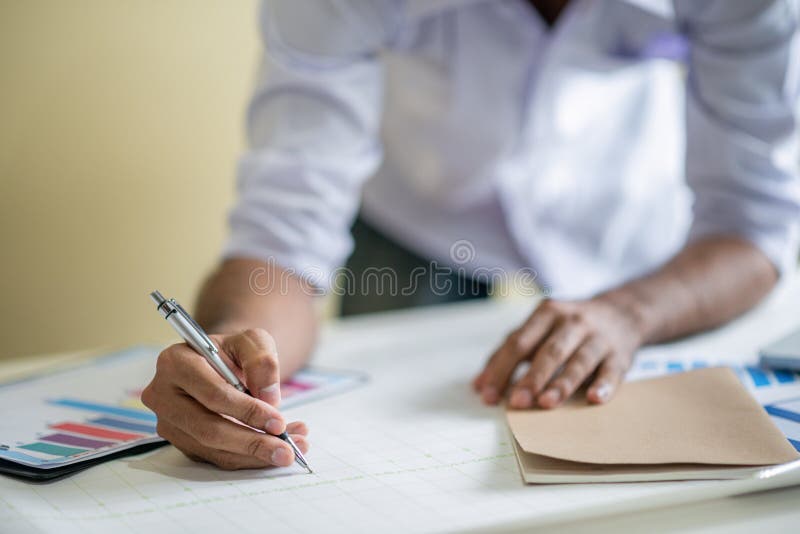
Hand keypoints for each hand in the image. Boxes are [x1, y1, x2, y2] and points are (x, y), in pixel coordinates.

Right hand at [141, 328, 308, 468]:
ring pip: (212, 448)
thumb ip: (262, 360)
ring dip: (253, 455)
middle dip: (251, 442)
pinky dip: (246, 457)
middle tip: (287, 450)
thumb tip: (269, 398)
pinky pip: (215, 457)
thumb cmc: (234, 351)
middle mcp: (163, 395)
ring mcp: (169, 422)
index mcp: (175, 362)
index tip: (279, 423)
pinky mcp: (181, 441)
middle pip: (208, 429)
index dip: (247, 411)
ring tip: (288, 451)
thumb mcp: (252, 341)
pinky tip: (272, 451)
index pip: (213, 394)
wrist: (221, 363)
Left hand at [472, 297, 643, 408]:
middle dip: (532, 378)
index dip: (502, 369)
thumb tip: (479, 385)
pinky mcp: (620, 355)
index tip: (488, 395)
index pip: (519, 342)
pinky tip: (594, 399)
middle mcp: (573, 322)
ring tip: (546, 403)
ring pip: (579, 361)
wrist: (621, 314)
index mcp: (546, 314)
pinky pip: (611, 372)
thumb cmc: (566, 327)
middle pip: (549, 352)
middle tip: (517, 403)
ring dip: (562, 383)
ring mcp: (598, 338)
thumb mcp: (538, 329)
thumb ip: (507, 353)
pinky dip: (604, 386)